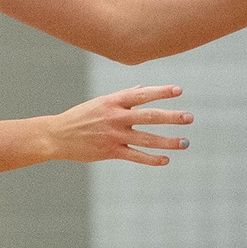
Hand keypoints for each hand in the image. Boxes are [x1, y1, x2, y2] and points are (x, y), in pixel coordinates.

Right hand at [48, 85, 191, 165]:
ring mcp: (113, 135)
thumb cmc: (81, 116)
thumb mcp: (100, 102)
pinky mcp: (110, 151)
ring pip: (146, 138)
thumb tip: (141, 88)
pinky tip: (165, 159)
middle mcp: (115, 116)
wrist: (57, 136)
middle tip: (189, 117)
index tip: (179, 90)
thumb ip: (122, 96)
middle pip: (149, 116)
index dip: (161, 91)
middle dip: (171, 117)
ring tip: (185, 142)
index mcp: (113, 101)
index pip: (141, 94)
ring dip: (168, 141)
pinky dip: (152, 159)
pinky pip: (136, 156)